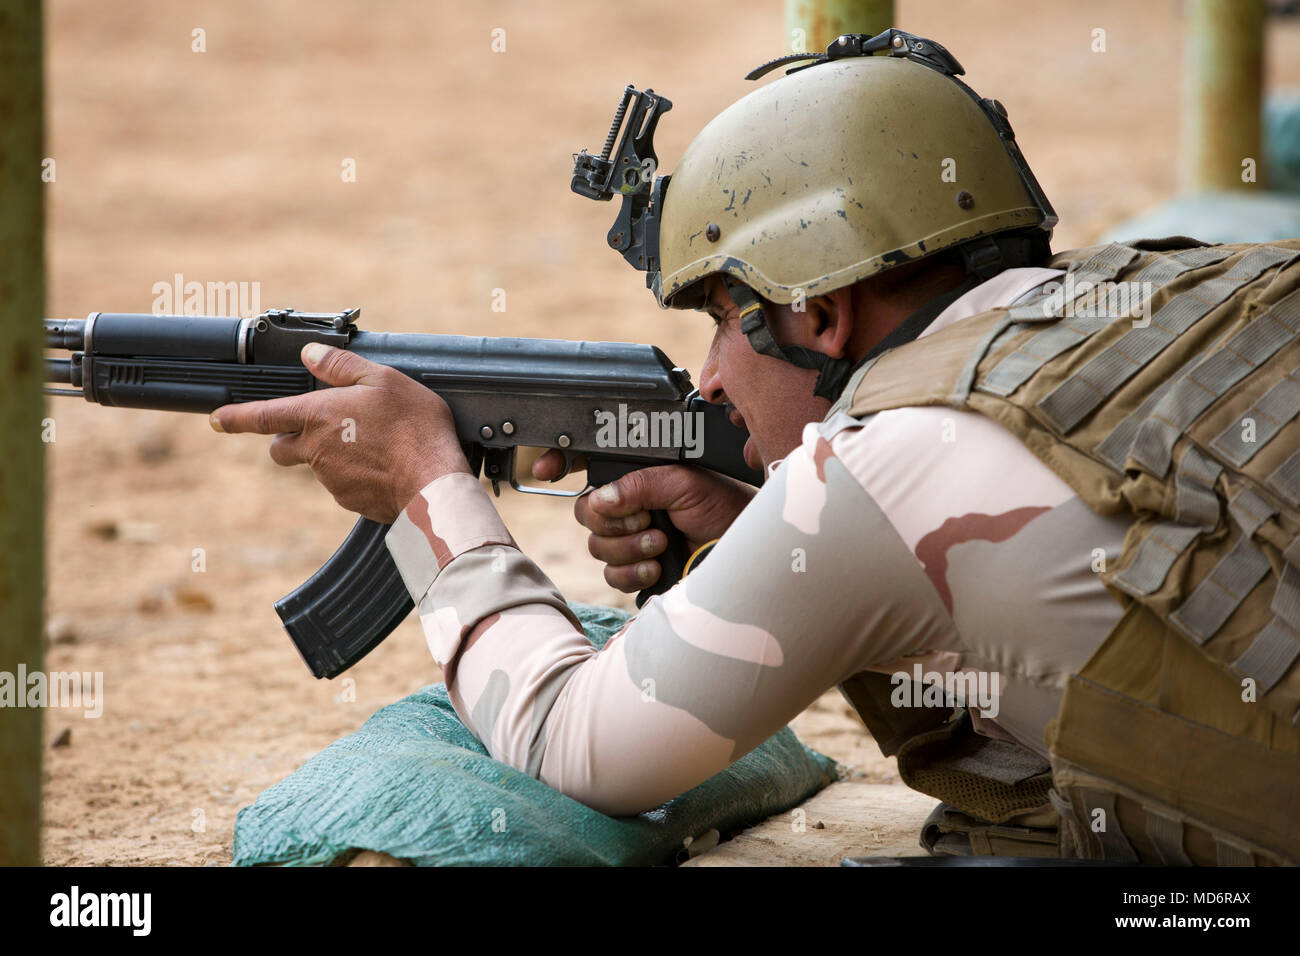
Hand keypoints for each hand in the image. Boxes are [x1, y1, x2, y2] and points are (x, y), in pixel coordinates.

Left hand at [210, 343, 469, 522]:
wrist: (433, 486)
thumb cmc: (414, 429)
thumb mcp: (384, 380)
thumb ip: (342, 366)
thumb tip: (310, 354)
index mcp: (318, 415)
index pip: (264, 416)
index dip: (236, 417)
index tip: (217, 420)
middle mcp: (316, 450)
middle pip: (282, 448)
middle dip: (288, 439)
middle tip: (319, 429)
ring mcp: (331, 480)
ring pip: (317, 465)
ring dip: (333, 455)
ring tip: (375, 444)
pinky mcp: (349, 501)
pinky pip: (343, 485)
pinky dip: (356, 475)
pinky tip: (384, 466)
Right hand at [534, 451, 754, 591]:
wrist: (746, 549)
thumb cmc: (725, 507)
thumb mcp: (684, 483)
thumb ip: (641, 484)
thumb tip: (601, 499)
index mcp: (638, 475)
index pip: (589, 465)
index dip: (562, 463)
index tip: (546, 470)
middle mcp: (630, 506)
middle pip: (587, 513)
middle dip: (615, 521)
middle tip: (647, 519)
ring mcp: (632, 539)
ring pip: (597, 547)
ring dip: (629, 547)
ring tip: (662, 541)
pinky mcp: (638, 571)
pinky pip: (611, 576)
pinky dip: (633, 572)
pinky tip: (657, 565)